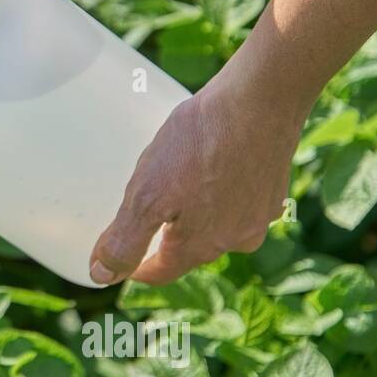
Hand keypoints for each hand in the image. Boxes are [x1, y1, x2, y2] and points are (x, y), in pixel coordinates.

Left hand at [88, 73, 306, 285]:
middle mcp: (238, 238)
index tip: (125, 263)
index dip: (139, 268)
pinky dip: (219, 194)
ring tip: (178, 191)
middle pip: (191, 249)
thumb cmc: (200, 144)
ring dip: (195, 216)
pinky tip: (211, 170)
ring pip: (217, 225)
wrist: (260, 99)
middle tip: (147, 218)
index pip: (164, 272)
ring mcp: (261, 213)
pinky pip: (237, 202)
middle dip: (167, 238)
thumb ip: (124, 240)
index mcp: (203, 245)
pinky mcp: (274, 186)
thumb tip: (101, 276)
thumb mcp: (147, 195)